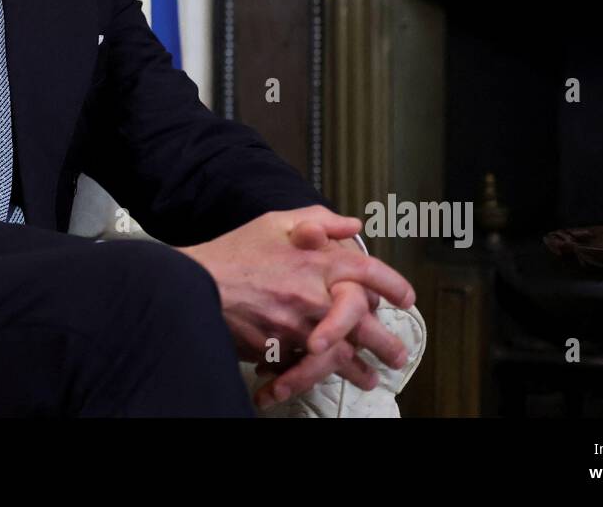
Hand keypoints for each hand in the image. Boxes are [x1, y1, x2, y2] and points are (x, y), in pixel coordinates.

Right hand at [176, 206, 414, 407]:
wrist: (196, 281)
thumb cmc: (235, 251)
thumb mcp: (276, 222)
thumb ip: (318, 219)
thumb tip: (352, 225)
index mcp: (320, 260)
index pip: (370, 272)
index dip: (393, 285)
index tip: (406, 299)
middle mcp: (315, 294)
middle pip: (366, 324)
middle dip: (387, 343)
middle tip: (397, 355)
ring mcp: (299, 325)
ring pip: (343, 355)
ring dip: (360, 369)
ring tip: (370, 378)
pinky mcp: (280, 348)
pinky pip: (307, 368)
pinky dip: (318, 377)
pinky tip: (327, 382)